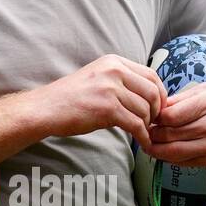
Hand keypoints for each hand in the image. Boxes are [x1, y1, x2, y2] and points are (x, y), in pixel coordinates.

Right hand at [37, 54, 168, 150]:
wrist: (45, 109)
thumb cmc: (70, 99)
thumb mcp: (98, 78)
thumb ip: (120, 80)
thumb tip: (147, 93)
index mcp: (114, 62)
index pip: (151, 75)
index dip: (160, 94)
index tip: (158, 109)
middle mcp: (114, 71)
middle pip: (153, 92)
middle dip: (156, 112)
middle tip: (152, 124)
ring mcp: (111, 89)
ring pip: (145, 110)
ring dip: (148, 126)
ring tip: (143, 134)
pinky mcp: (107, 109)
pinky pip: (136, 124)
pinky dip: (143, 136)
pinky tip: (142, 143)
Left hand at [143, 84, 205, 165]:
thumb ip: (183, 99)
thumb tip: (157, 108)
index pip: (168, 116)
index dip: (152, 117)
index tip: (145, 115)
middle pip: (167, 135)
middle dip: (150, 134)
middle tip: (140, 130)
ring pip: (172, 153)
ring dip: (156, 150)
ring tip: (147, 143)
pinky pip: (185, 162)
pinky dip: (170, 158)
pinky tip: (163, 152)